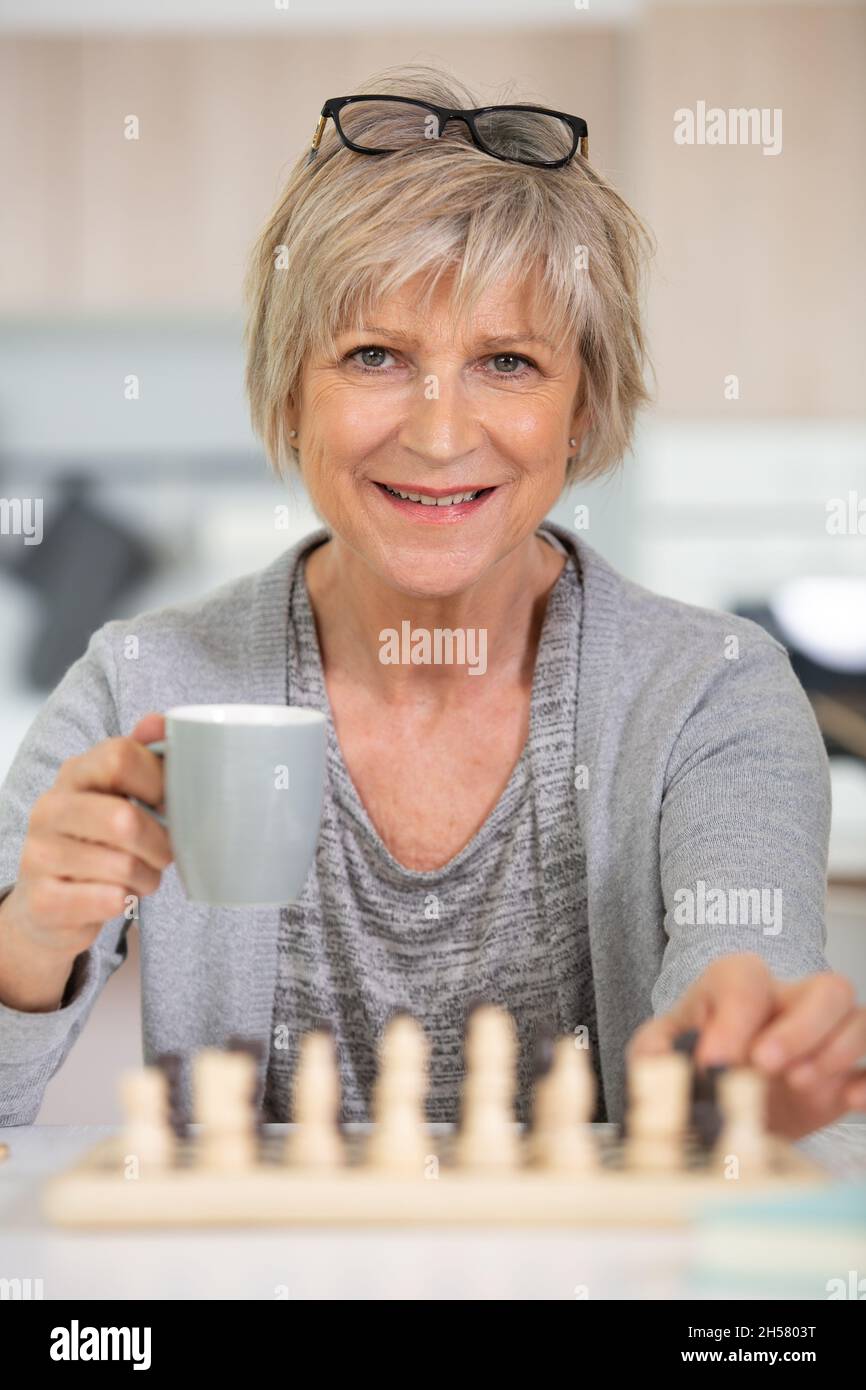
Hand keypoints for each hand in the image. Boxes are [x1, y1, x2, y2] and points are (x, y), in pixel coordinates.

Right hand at [1, 713, 172, 967]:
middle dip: (160, 844)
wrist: (49, 904)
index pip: (121, 757)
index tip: (167, 804)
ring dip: (146, 878)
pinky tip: (118, 896)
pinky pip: (109, 900)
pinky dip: (126, 901)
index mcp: (74, 774)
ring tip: (139, 877)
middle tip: (162, 854)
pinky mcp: (44, 901)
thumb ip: (142, 756)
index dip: (158, 782)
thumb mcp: (117, 795)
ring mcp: (40, 855)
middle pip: (125, 818)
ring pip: (123, 866)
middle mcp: (50, 809)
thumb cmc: (97, 843)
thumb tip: (161, 719)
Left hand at [628, 952, 865, 1138]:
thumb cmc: (691, 1057)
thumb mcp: (659, 1048)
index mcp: (738, 984)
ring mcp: (823, 1037)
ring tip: (797, 1084)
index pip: (747, 980)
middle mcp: (789, 1001)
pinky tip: (847, 1100)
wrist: (715, 1095)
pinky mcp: (842, 1075)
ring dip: (836, 1052)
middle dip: (802, 1027)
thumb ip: (654, 1050)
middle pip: (827, 988)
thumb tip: (658, 1063)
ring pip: (858, 1020)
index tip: (714, 1061)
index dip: (735, 1018)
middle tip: (766, 1065)